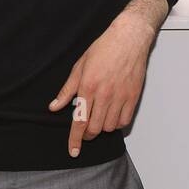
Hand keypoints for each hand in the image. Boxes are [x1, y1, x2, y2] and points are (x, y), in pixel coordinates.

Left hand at [49, 13, 154, 155]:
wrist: (129, 38)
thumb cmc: (105, 48)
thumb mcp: (79, 66)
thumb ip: (67, 90)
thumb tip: (55, 106)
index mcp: (88, 87)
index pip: (79, 122)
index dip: (75, 140)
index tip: (73, 151)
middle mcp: (104, 95)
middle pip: (94, 129)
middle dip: (87, 134)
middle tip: (85, 130)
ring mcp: (121, 96)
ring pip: (110, 127)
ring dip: (102, 128)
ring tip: (99, 118)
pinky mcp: (133, 96)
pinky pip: (124, 120)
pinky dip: (117, 123)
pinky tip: (113, 115)